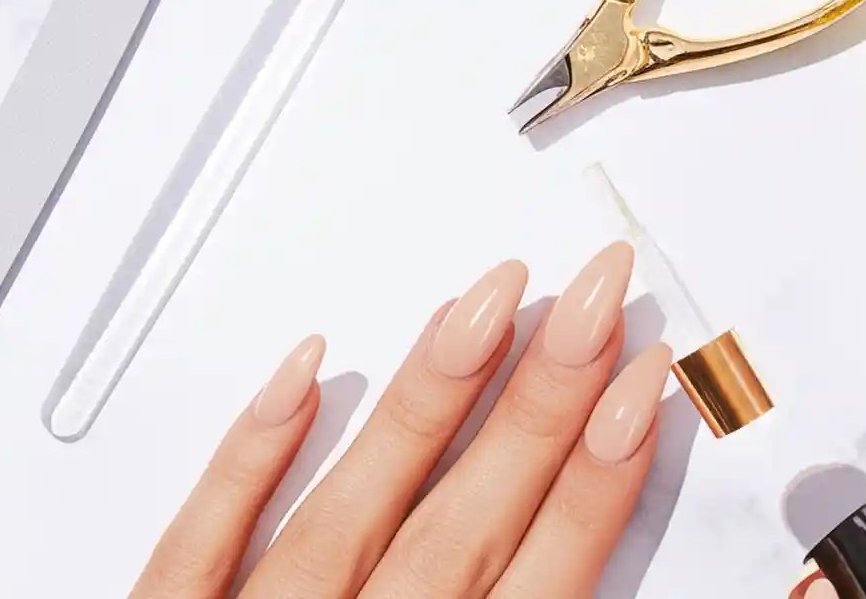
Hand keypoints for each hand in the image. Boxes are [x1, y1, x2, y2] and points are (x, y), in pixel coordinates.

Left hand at [130, 243, 672, 598]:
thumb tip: (667, 569)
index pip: (546, 580)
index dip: (600, 477)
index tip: (643, 382)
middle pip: (464, 529)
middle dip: (539, 404)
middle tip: (594, 295)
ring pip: (349, 515)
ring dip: (424, 404)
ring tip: (481, 303)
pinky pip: (198, 549)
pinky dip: (248, 461)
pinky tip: (302, 375)